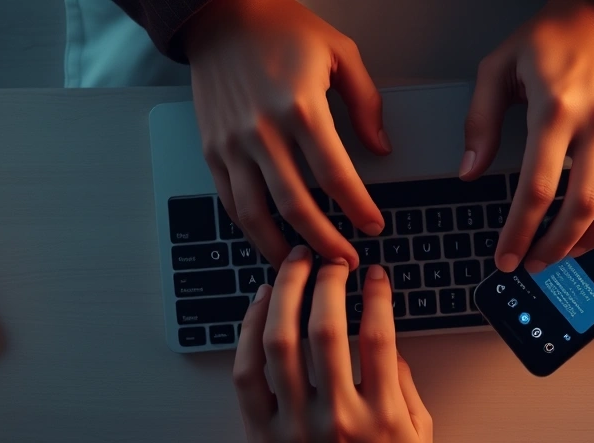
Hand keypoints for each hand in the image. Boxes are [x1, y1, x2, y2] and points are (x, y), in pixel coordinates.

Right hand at [183, 0, 391, 268]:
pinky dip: (251, 229)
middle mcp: (263, 130)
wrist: (222, 15)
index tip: (374, 226)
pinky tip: (271, 241)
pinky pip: (231, 201)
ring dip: (284, 247)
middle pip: (297, 205)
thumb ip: (366, 104)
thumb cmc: (282, 29)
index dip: (358, 208)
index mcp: (301, 107)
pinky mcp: (212, 150)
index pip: (335, 175)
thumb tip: (382, 148)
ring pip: (257, 214)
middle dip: (326, 242)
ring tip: (307, 266)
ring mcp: (232, 143)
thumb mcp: (340, 54)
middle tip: (345, 262)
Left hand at [233, 245, 432, 442]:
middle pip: (324, 330)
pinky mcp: (263, 439)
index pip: (376, 335)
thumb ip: (404, 381)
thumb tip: (382, 336)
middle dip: (325, 281)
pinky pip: (248, 378)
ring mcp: (294, 429)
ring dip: (285, 295)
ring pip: (280, 345)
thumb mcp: (421, 431)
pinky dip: (250, 335)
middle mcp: (337, 419)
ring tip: (291, 267)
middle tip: (328, 260)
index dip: (375, 294)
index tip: (373, 273)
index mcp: (381, 415)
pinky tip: (260, 308)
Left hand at [460, 0, 593, 272]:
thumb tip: (468, 172)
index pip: (537, 186)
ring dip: (586, 242)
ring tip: (559, 256)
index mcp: (554, 108)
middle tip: (529, 264)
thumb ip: (479, 122)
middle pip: (579, 206)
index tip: (505, 256)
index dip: (520, 230)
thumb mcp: (498, 67)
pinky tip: (591, 234)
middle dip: (552, 246)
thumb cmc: (551, 39)